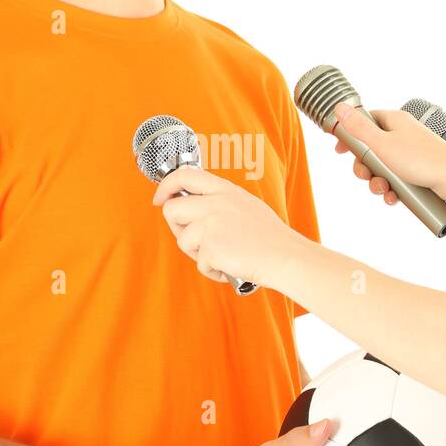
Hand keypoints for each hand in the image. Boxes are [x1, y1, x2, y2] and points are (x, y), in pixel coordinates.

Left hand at [152, 164, 295, 287]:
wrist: (285, 256)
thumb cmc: (269, 237)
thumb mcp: (244, 204)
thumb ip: (218, 200)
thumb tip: (191, 205)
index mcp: (224, 189)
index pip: (184, 175)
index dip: (165, 187)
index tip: (160, 199)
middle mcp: (215, 203)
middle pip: (172, 209)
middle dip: (177, 227)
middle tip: (194, 238)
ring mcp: (212, 224)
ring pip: (183, 240)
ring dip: (198, 253)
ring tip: (221, 254)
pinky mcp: (211, 247)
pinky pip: (199, 262)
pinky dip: (211, 270)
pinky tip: (229, 265)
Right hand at [332, 102, 445, 202]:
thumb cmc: (422, 159)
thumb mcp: (382, 144)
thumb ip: (359, 128)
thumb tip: (340, 108)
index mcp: (394, 121)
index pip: (364, 122)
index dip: (350, 136)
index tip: (340, 150)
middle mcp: (402, 133)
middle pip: (371, 148)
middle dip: (365, 167)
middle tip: (366, 176)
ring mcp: (411, 151)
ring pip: (383, 166)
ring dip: (378, 181)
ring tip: (384, 191)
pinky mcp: (418, 168)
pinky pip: (397, 177)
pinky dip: (392, 188)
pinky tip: (394, 197)